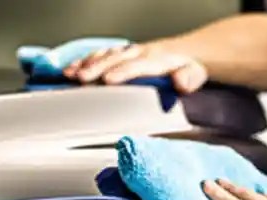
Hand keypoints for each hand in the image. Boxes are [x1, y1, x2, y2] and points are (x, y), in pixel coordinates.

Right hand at [62, 43, 207, 93]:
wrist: (187, 53)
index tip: (108, 80)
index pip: (139, 65)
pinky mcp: (122, 54)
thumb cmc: (189, 69)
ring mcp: (130, 52)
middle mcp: (141, 52)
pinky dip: (85, 61)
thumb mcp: (195, 74)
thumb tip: (181, 82)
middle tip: (81, 78)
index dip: (123, 71)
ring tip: (71, 74)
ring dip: (87, 64)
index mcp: (158, 59)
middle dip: (97, 68)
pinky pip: (101, 54)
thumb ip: (188, 79)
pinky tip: (71, 69)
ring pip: (106, 55)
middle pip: (116, 59)